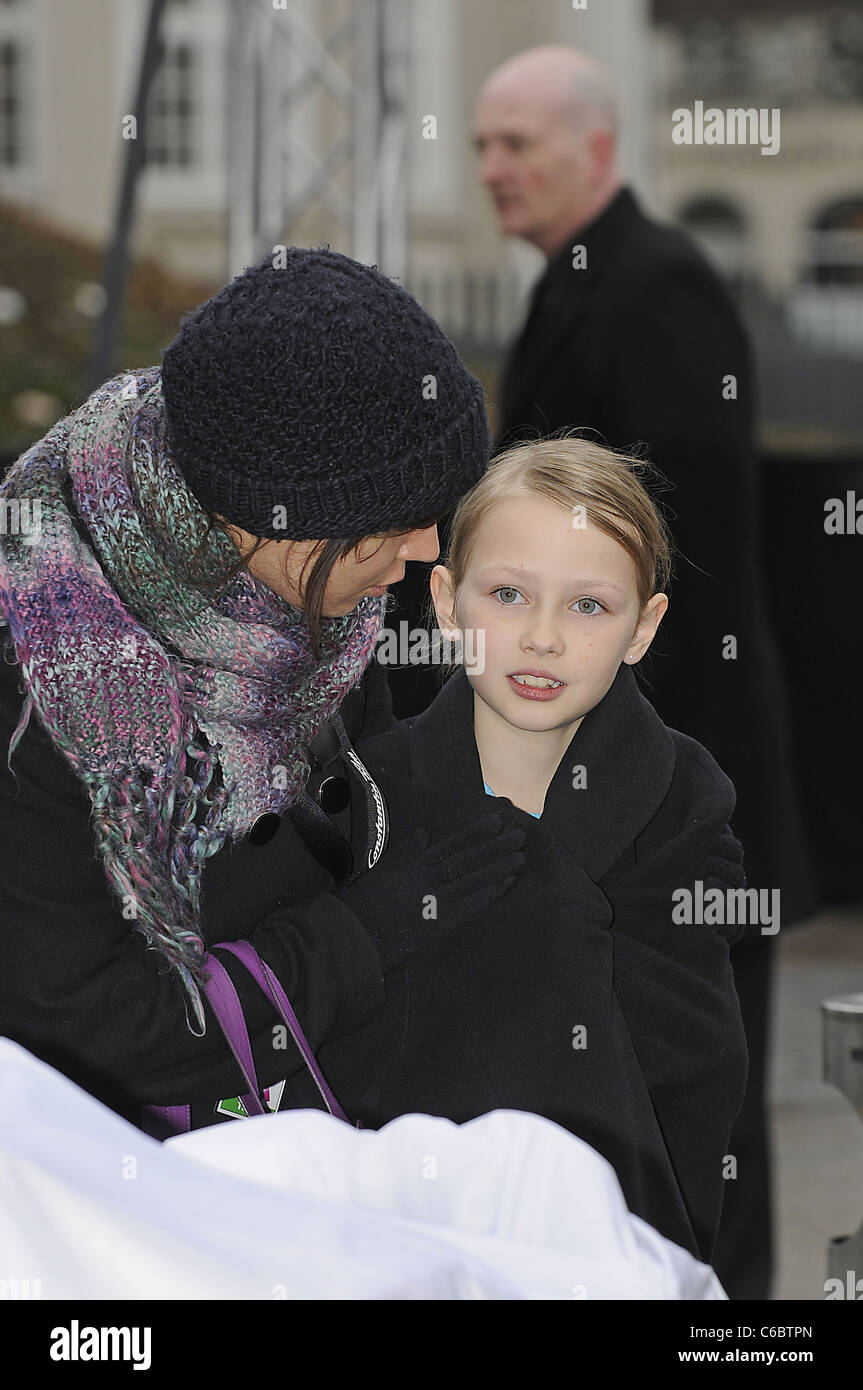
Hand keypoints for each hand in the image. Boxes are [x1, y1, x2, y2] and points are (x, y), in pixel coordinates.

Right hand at [338, 810, 525, 969]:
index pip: (451, 844)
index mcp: (412, 865)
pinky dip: (488, 895)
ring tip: (520, 856)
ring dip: (498, 867)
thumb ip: (405, 852)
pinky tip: (505, 885)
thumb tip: (425, 833)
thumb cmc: (359, 906)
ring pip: (472, 880)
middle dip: (495, 846)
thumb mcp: (381, 871)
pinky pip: (468, 907)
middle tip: (519, 834)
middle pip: (467, 858)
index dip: (476, 832)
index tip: (496, 819)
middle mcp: (426, 879)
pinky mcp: (435, 924)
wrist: (349, 937)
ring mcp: (432, 901)